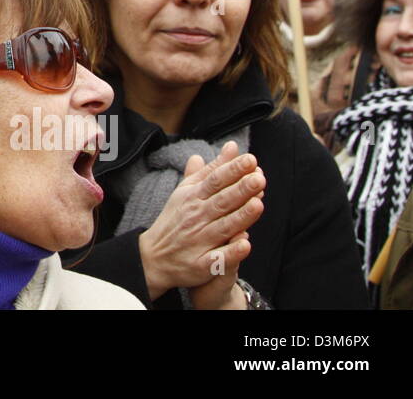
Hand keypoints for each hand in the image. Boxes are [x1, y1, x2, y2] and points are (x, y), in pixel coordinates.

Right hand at [137, 141, 265, 299]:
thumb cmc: (176, 220)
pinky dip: (231, 252)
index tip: (250, 159)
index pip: (214, 181)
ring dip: (240, 216)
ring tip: (258, 204)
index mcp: (191, 197)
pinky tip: (245, 244)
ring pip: (223, 227)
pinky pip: (218, 258)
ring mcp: (198, 241)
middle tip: (259, 178)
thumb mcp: (186, 191)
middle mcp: (195, 217)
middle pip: (221, 201)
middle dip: (240, 190)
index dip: (232, 170)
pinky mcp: (201, 264)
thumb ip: (210, 170)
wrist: (153, 257)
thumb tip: (230, 147)